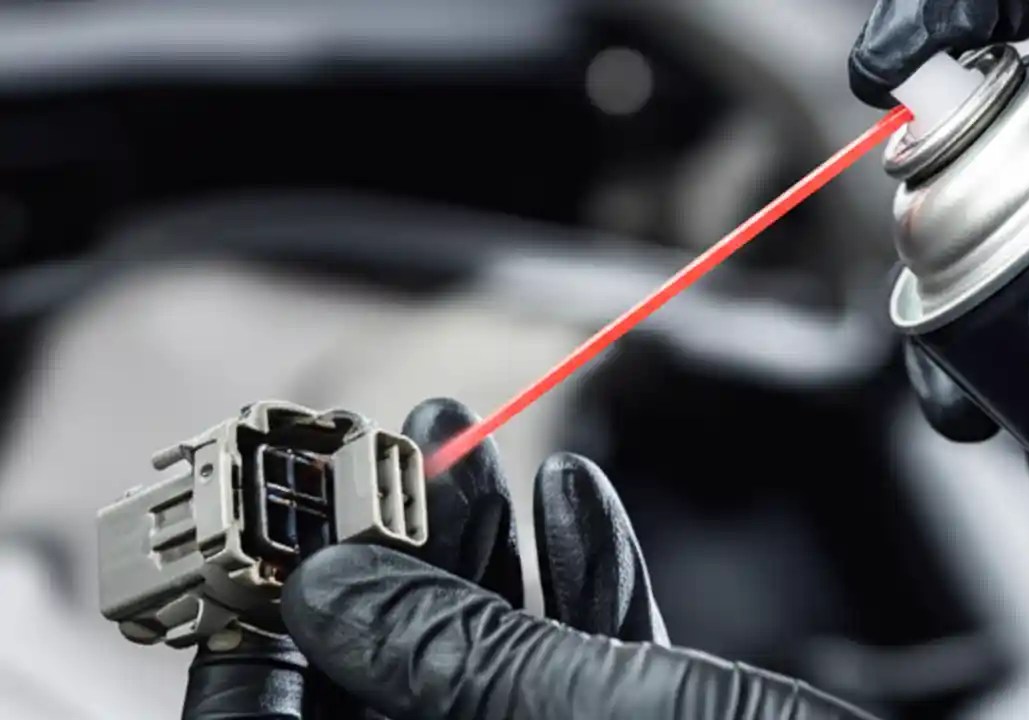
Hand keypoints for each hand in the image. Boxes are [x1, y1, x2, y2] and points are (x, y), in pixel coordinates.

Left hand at [280, 398, 881, 719]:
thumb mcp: (614, 712)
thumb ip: (460, 658)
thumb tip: (333, 587)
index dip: (291, 625)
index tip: (294, 515)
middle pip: (406, 674)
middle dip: (399, 552)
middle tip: (388, 446)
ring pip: (503, 657)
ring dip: (489, 542)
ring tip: (470, 441)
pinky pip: (595, 664)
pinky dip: (583, 575)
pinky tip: (578, 494)